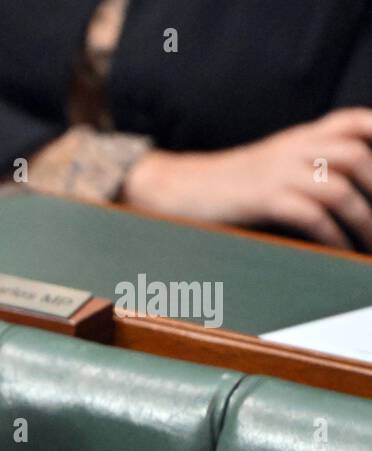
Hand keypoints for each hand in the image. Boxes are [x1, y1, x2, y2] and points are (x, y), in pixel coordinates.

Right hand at [119, 107, 371, 249]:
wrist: (175, 189)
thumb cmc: (225, 186)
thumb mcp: (271, 165)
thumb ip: (309, 165)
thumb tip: (350, 189)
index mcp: (299, 138)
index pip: (356, 123)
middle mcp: (293, 149)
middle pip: (359, 156)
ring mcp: (277, 173)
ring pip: (341, 188)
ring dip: (364, 220)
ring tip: (369, 245)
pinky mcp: (261, 198)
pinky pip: (311, 215)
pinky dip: (333, 236)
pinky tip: (339, 251)